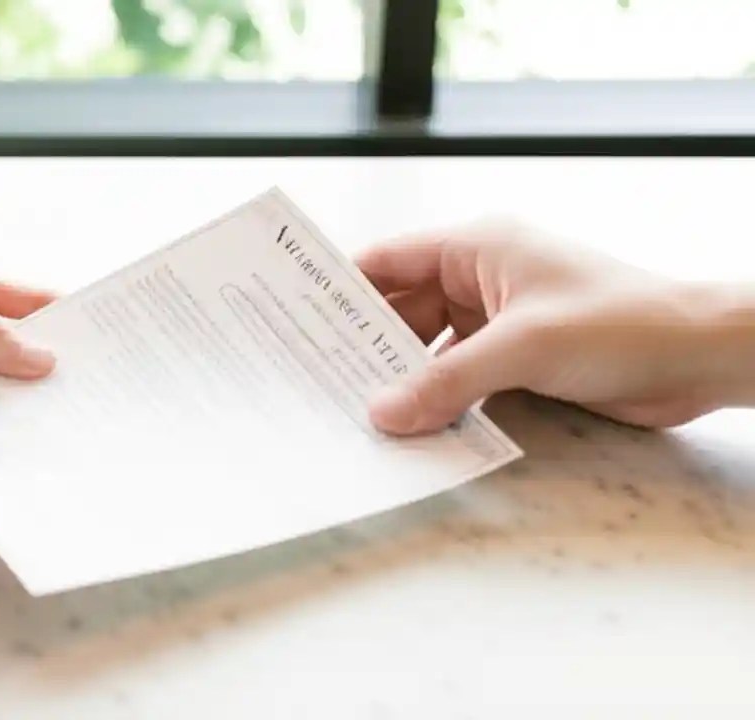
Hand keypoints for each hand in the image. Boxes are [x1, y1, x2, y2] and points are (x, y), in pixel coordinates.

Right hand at [357, 220, 754, 434]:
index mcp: (477, 247)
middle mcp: (481, 277)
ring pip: (430, 347)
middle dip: (367, 345)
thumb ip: (446, 383)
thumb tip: (382, 413)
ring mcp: (499, 318)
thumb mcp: (522, 349)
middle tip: (319, 380)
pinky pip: (460, 375)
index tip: (296, 316)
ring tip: (358, 409)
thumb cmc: (620, 323)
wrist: (699, 354)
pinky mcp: (517, 356)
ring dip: (403, 378)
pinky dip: (438, 397)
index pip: (389, 260)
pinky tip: (413, 423)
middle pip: (403, 310)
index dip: (342, 287)